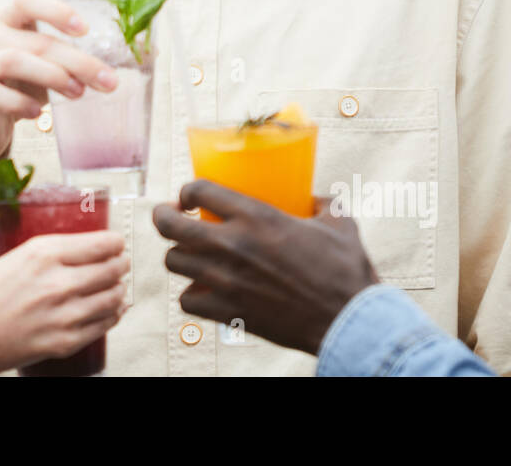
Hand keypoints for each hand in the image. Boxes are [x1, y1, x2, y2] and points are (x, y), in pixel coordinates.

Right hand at [0, 0, 118, 183]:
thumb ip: (77, 57)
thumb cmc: (20, 87)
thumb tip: (145, 54)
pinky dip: (19, 102)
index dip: (56, 10)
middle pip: (36, 40)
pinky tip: (38, 113)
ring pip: (14, 60)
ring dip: (52, 76)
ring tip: (78, 93)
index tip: (86, 29)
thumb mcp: (48, 66)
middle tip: (107, 80)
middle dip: (77, 60)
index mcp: (10, 21)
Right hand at [0, 231, 128, 375]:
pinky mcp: (62, 342)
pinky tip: (112, 310)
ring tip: (117, 286)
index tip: (116, 242)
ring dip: (119, 289)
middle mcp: (58, 282)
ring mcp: (63, 315)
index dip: (114, 242)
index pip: (99, 244)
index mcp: (41, 253)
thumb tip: (6, 237)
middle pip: (111, 270)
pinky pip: (102, 325)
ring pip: (112, 298)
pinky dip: (112, 316)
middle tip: (119, 263)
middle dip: (120, 264)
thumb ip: (3, 245)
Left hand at [152, 181, 379, 355]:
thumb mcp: (338, 222)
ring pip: (173, 261)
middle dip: (163, 216)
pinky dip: (191, 294)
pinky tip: (204, 289)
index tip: (190, 196)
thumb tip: (313, 199)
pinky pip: (187, 300)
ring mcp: (225, 279)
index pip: (198, 190)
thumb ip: (321, 203)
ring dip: (179, 255)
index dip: (187, 190)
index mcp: (255, 216)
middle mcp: (232, 244)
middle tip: (171, 217)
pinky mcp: (227, 311)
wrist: (347, 321)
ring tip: (190, 254)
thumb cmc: (345, 270)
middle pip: (168, 225)